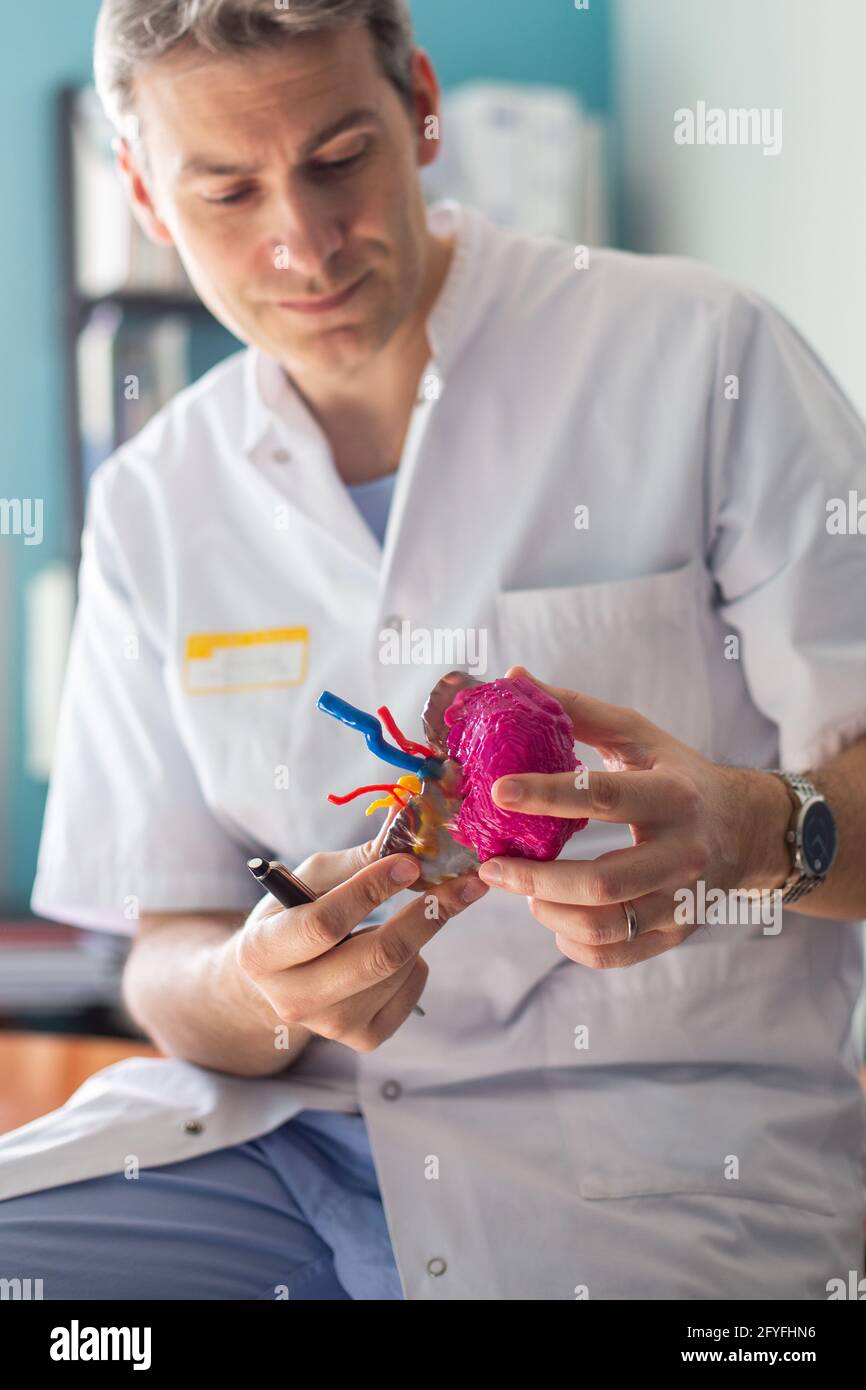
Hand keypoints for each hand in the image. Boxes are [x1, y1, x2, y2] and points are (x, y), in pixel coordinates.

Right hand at [235, 814, 488, 1050]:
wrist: (280, 978)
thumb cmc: (294, 915)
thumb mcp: (308, 881)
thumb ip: (354, 863)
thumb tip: (407, 837)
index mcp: (262, 952)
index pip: (323, 924)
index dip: (370, 891)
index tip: (411, 863)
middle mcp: (290, 999)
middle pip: (376, 958)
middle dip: (424, 915)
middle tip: (461, 885)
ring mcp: (328, 1026)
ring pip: (399, 972)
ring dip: (417, 935)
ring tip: (405, 919)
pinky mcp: (361, 1039)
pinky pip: (411, 994)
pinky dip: (418, 963)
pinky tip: (398, 953)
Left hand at [475, 666, 791, 967]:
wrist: (747, 829)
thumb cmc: (678, 774)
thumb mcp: (638, 735)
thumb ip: (576, 710)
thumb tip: (514, 678)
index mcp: (673, 794)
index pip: (604, 795)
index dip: (547, 794)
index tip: (498, 791)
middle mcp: (684, 852)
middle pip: (602, 881)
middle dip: (535, 877)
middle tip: (492, 866)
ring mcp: (682, 899)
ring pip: (606, 925)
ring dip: (549, 912)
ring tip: (524, 890)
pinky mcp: (676, 932)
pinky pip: (615, 954)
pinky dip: (574, 943)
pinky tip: (555, 918)